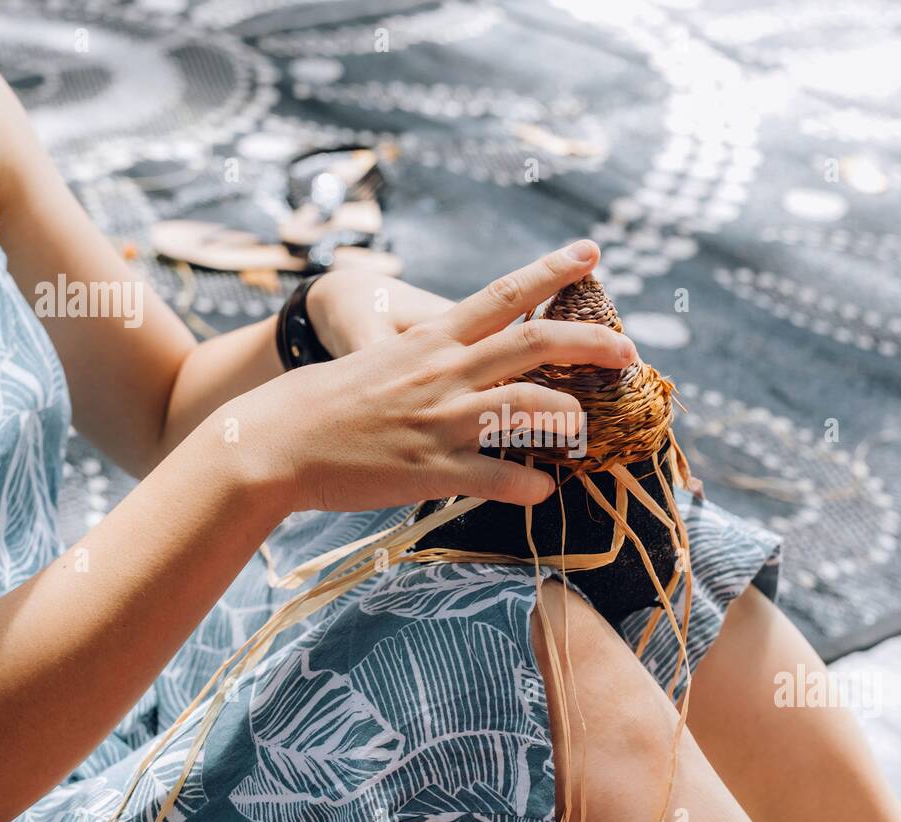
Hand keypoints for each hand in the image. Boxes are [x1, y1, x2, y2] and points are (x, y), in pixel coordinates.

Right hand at [220, 240, 633, 512]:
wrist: (272, 445)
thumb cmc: (318, 405)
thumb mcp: (374, 364)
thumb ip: (422, 361)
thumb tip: (459, 368)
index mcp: (429, 340)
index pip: (503, 294)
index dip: (552, 270)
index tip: (592, 252)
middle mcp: (443, 371)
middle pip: (536, 343)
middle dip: (593, 342)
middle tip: (628, 351)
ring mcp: (442, 420)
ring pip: (531, 407)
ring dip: (571, 418)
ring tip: (585, 430)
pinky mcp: (433, 468)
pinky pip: (502, 477)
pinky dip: (531, 485)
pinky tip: (542, 490)